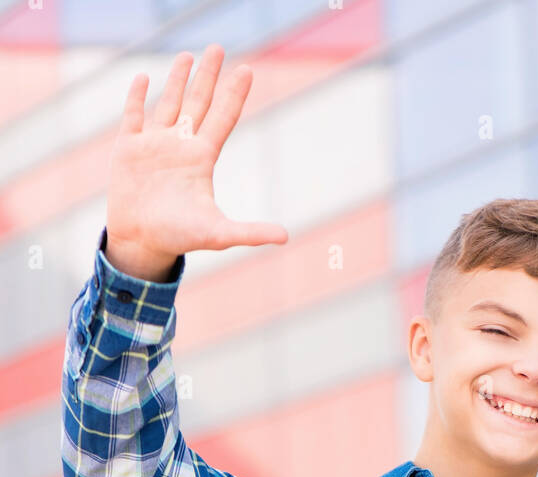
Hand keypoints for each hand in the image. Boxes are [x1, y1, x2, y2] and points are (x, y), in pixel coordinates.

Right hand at [105, 44, 287, 278]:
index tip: (247, 69)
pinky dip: (137, 96)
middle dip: (208, 76)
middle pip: (198, 103)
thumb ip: (250, 232)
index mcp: (201, 158)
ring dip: (178, 80)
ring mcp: (154, 145)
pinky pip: (133, 116)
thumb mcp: (217, 234)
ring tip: (188, 56)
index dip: (234, 94)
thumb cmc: (179, 238)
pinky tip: (143, 78)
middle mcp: (180, 145)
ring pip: (169, 104)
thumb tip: (286, 237)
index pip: (222, 118)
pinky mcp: (128, 148)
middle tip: (218, 49)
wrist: (141, 243)